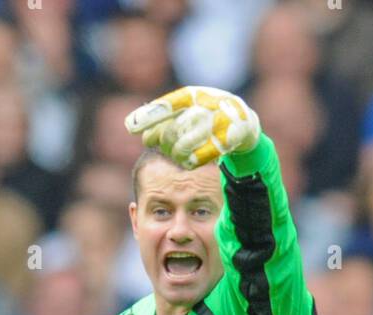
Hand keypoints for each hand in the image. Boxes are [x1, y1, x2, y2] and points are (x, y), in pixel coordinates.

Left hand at [125, 86, 260, 169]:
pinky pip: (198, 159)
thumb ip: (163, 116)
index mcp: (192, 94)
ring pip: (183, 146)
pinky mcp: (227, 141)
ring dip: (176, 154)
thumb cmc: (207, 114)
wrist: (243, 121)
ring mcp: (216, 124)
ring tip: (177, 154)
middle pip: (172, 131)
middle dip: (165, 142)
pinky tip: (189, 160)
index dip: (148, 118)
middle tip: (166, 146)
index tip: (130, 128)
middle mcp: (204, 106)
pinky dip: (190, 161)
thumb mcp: (187, 107)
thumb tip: (135, 130)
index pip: (165, 107)